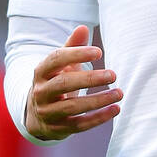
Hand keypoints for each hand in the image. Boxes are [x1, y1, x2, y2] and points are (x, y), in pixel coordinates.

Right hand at [25, 25, 121, 140]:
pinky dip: (99, 118)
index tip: (99, 52)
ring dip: (98, 100)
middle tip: (113, 74)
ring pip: (72, 107)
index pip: (56, 59)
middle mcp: (40, 92)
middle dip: (90, 79)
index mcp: (41, 72)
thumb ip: (72, 47)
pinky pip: (80, 125)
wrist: (37, 116)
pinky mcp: (58, 129)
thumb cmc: (55, 83)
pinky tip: (115, 109)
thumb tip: (83, 28)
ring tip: (119, 93)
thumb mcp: (60, 66)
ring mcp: (48, 112)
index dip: (76, 54)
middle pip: (64, 84)